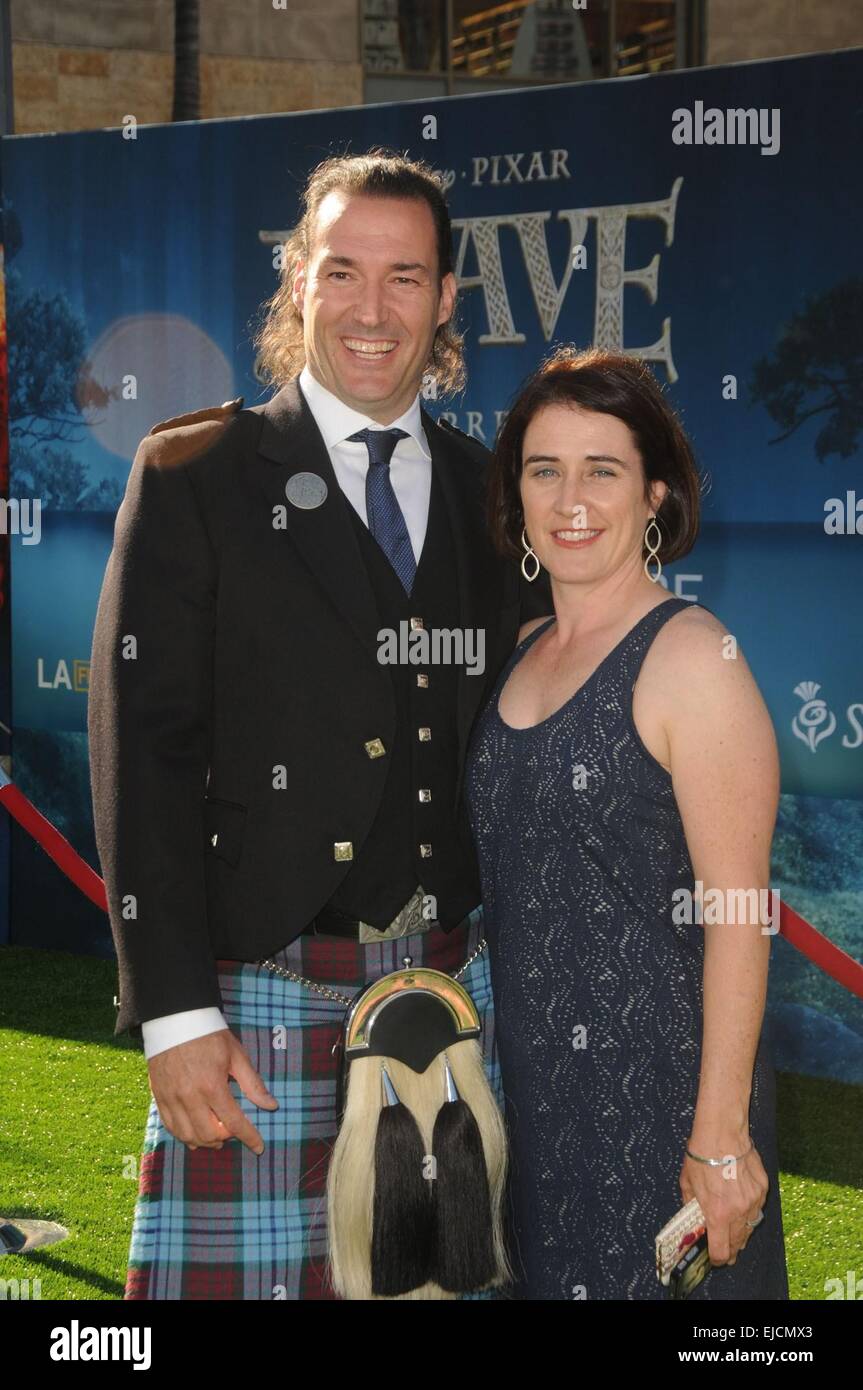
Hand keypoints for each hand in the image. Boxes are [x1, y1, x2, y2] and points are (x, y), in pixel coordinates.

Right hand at [147, 1027, 278, 1153]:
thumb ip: (252, 1084)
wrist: (175, 1019)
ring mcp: (171, 1099)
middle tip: (234, 1133)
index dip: (249, 1138)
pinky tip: (194, 1134)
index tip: (258, 1147)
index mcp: (212, 1086)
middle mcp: (190, 1097)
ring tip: (216, 1137)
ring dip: (204, 1142)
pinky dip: (184, 1135)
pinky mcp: (158, 1097)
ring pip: (188, 1136)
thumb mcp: (236, 1055)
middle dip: (226, 1140)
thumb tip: (271, 1106)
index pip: (234, 1123)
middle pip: (209, 1135)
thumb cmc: (209, 1035)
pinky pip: (170, 1127)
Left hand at [679, 1140, 767, 1267]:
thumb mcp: (687, 1184)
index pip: (721, 1250)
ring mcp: (754, 1201)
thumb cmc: (700, 1156)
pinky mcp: (763, 1188)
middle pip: (738, 1243)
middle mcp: (739, 1212)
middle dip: (731, 1249)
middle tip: (725, 1250)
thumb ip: (692, 1206)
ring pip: (750, 1227)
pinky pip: (757, 1207)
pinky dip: (749, 1210)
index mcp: (717, 1214)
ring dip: (742, 1232)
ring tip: (734, 1231)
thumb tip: (695, 1218)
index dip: (717, 1259)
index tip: (714, 1258)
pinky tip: (741, 1203)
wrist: (722, 1132)